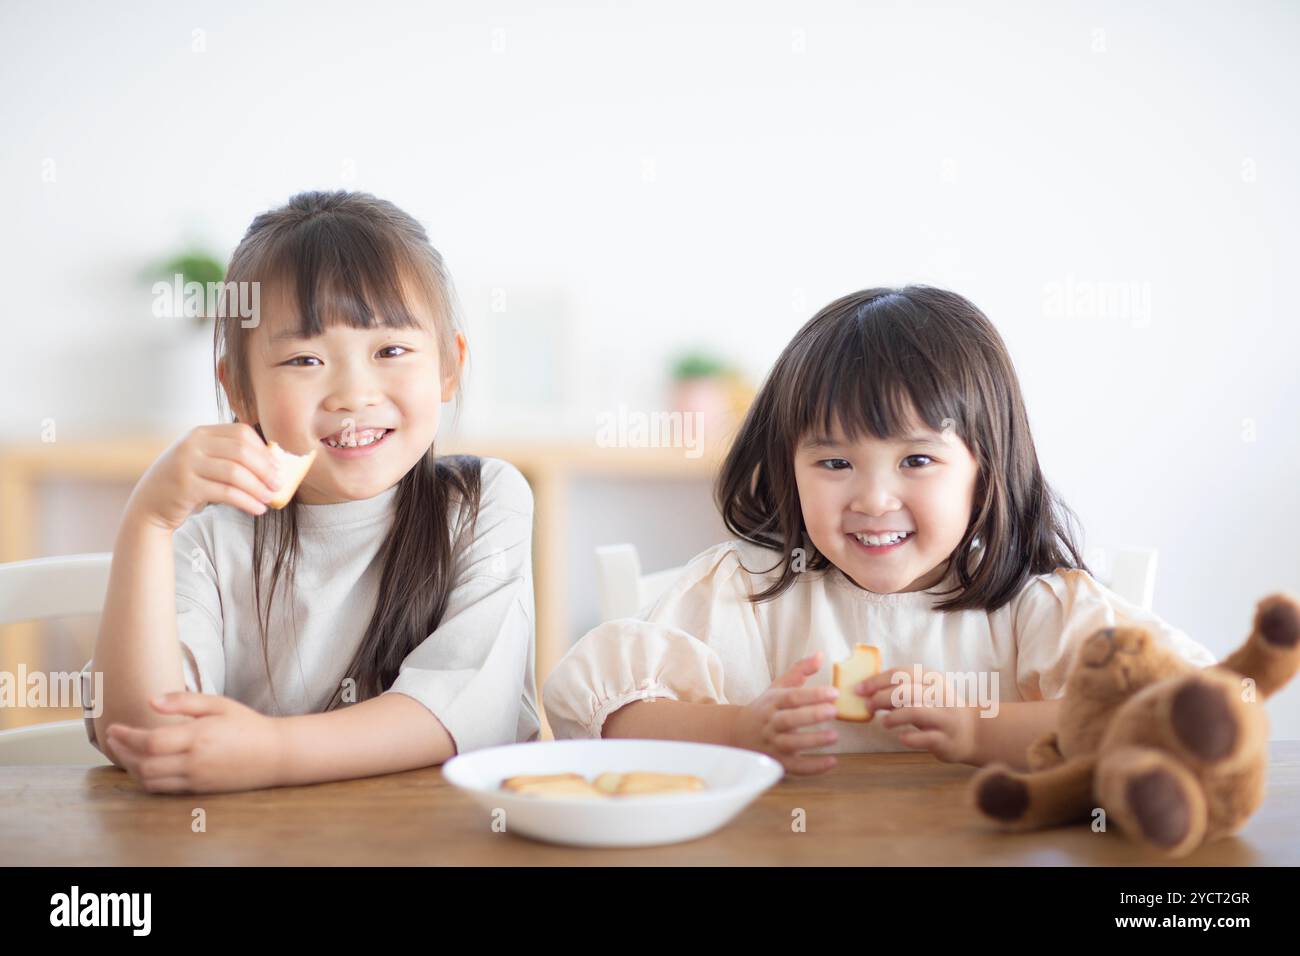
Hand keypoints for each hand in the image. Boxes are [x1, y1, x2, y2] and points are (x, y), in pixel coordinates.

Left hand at [104, 692, 285, 792]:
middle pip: (144, 764)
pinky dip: (146, 779)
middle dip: (122, 752)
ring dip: (131, 768)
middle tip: (112, 740)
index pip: (150, 741)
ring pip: (150, 780)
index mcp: (199, 736)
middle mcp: (194, 761)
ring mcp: (196, 778)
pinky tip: (143, 766)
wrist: (274, 754)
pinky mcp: (198, 789)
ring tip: (124, 752)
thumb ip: (184, 701)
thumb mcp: (219, 704)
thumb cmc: (247, 725)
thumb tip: (150, 701)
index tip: (114, 728)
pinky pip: (163, 788)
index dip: (127, 736)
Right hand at [127, 423, 284, 532]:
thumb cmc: (186, 484)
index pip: (241, 433)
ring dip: (258, 488)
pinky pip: (226, 493)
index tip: (278, 466)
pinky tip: (257, 509)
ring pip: (235, 473)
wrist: (149, 505)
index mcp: (200, 433)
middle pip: (241, 451)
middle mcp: (192, 444)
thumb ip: (228, 457)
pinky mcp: (186, 487)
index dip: (263, 449)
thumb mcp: (203, 462)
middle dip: (265, 469)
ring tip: (270, 499)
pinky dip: (246, 501)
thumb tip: (274, 465)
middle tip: (279, 484)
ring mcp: (187, 464)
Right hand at [732, 651, 839, 774]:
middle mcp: (771, 723)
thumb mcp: (778, 686)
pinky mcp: (777, 762)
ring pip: (791, 743)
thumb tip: (820, 654)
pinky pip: (795, 767)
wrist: (737, 734)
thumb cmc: (765, 708)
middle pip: (789, 719)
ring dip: (813, 741)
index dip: (812, 695)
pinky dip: (813, 767)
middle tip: (834, 711)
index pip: (792, 697)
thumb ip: (799, 670)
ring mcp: (773, 744)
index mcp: (773, 702)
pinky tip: (832, 762)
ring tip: (834, 736)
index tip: (834, 692)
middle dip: (812, 715)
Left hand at [858, 667, 978, 763]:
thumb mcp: (923, 694)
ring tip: (884, 722)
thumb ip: (899, 690)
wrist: (973, 732)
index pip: (902, 673)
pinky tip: (901, 738)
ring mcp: (945, 718)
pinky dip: (910, 738)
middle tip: (869, 706)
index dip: (878, 680)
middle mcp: (940, 696)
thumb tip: (867, 691)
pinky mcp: (946, 740)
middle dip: (881, 697)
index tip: (860, 689)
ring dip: (894, 716)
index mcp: (933, 680)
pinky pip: (926, 738)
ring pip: (916, 711)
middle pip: (906, 690)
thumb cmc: (939, 710)